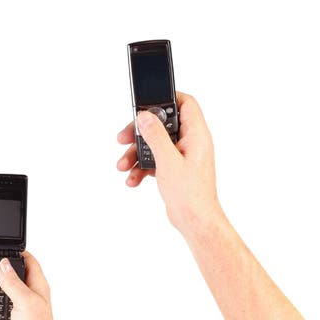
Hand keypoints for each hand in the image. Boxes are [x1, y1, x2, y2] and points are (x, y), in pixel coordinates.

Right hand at [116, 92, 221, 234]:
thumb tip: (145, 116)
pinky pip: (155, 162)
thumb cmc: (190, 194)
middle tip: (123, 138)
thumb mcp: (168, 161)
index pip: (186, 103)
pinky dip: (142, 168)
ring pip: (155, 145)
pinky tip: (133, 179)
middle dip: (141, 132)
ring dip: (137, 154)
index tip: (147, 101)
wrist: (195, 221)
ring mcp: (182, 157)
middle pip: (163, 125)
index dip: (167, 97)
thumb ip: (156, 136)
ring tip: (123, 165)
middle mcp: (191, 143)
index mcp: (196, 135)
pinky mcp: (175, 170)